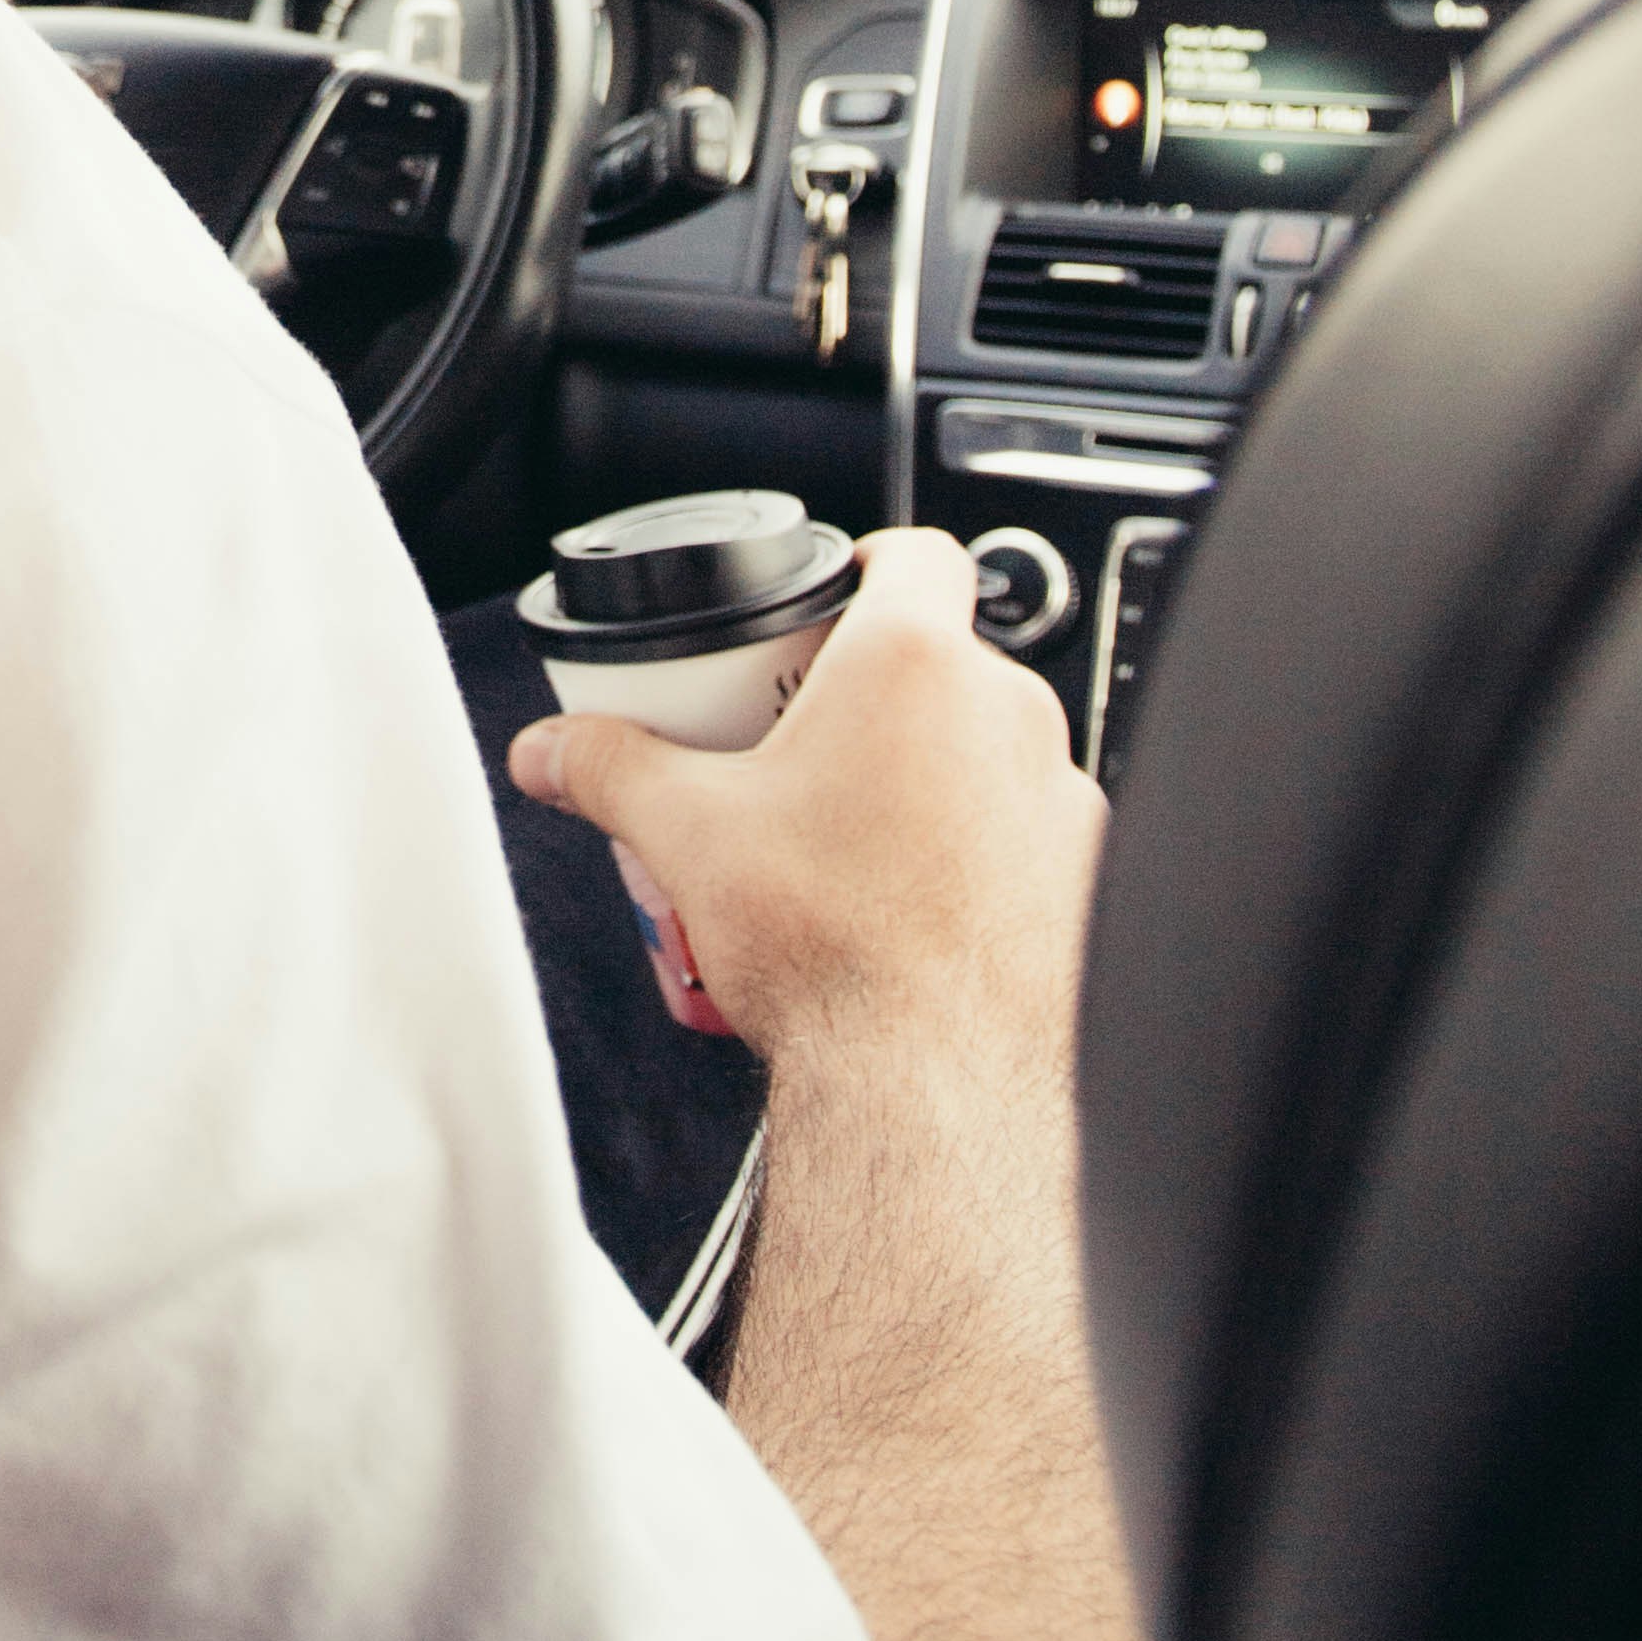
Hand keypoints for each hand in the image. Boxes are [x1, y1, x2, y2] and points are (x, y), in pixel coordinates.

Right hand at [508, 530, 1100, 1075]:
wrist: (936, 1088)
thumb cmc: (834, 951)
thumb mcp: (687, 835)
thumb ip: (608, 769)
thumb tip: (549, 752)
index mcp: (913, 665)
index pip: (917, 552)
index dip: (871, 562)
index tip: (833, 599)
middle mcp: (1008, 715)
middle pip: (942, 662)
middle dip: (875, 698)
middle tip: (808, 752)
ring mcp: (1064, 797)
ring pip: (993, 753)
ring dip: (937, 779)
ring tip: (862, 845)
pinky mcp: (1092, 879)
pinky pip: (1035, 836)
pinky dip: (987, 854)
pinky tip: (925, 909)